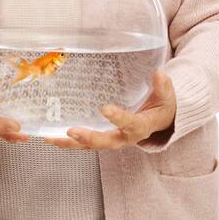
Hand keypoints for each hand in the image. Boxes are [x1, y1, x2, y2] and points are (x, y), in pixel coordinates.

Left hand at [44, 69, 177, 150]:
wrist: (162, 121)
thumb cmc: (162, 106)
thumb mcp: (167, 96)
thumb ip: (163, 86)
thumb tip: (159, 73)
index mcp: (141, 126)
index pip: (130, 123)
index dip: (118, 117)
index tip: (105, 109)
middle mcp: (126, 137)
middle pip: (106, 142)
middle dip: (89, 138)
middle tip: (71, 132)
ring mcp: (114, 139)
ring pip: (92, 146)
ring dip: (72, 144)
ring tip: (52, 139)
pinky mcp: (105, 138)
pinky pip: (86, 143)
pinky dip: (70, 142)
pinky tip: (53, 137)